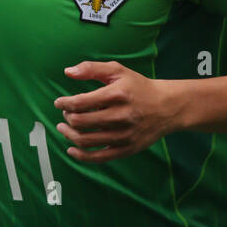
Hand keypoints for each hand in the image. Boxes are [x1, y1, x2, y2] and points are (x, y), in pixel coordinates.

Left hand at [54, 61, 184, 162]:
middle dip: (67, 118)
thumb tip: (67, 72)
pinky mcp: (127, 149)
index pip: (80, 102)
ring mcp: (124, 135)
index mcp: (117, 94)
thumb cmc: (138, 87)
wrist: (167, 107)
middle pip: (80, 122)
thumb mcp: (118, 71)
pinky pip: (98, 157)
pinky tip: (71, 149)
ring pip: (86, 140)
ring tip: (64, 128)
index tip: (60, 103)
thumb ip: (91, 68)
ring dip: (69, 135)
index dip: (64, 103)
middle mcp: (121, 116)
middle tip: (65, 114)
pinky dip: (81, 155)